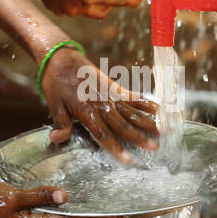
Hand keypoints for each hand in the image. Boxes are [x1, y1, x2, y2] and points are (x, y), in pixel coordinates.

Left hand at [40, 46, 158, 162]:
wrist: (61, 57)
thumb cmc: (55, 82)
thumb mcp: (53, 104)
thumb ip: (60, 123)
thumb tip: (56, 140)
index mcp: (86, 111)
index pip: (102, 133)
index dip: (115, 148)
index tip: (128, 160)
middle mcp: (102, 104)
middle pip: (123, 124)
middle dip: (139, 138)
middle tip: (155, 149)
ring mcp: (111, 95)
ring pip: (132, 111)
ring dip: (148, 122)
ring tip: (164, 132)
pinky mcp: (115, 88)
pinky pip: (134, 97)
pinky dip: (147, 104)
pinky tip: (160, 111)